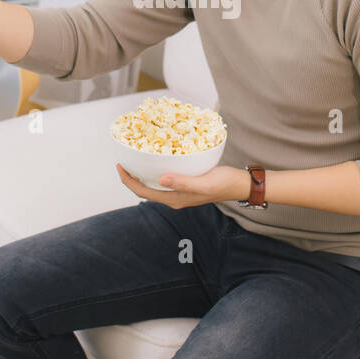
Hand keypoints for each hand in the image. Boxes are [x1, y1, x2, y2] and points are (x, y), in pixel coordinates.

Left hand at [115, 163, 249, 209]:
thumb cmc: (223, 183)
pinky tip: (156, 159)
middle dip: (131, 177)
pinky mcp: (186, 184)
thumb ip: (182, 182)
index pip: (144, 192)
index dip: (129, 181)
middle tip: (123, 160)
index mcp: (175, 199)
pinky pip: (164, 179)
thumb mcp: (203, 182)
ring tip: (135, 159)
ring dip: (142, 174)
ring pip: (153, 185)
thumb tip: (161, 179)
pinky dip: (155, 170)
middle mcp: (174, 197)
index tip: (120, 166)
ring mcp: (180, 192)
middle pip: (145, 190)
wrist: (239, 185)